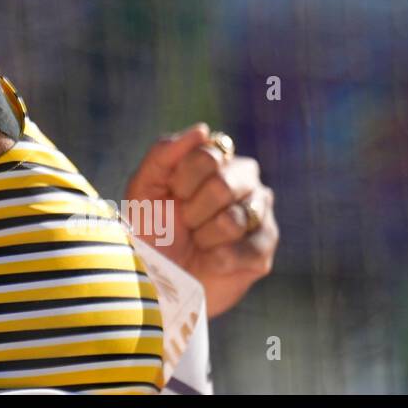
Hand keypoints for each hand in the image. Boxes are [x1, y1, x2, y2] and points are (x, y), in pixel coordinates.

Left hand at [123, 124, 278, 316]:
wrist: (157, 278)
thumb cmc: (151, 228)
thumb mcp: (143, 188)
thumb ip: (164, 152)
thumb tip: (202, 130)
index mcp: (216, 159)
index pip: (210, 155)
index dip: (183, 180)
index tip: (172, 195)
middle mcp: (244, 180)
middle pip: (224, 185)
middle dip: (193, 210)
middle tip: (185, 222)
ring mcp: (259, 214)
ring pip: (235, 219)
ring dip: (204, 236)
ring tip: (197, 241)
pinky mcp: (264, 250)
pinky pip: (248, 250)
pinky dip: (218, 259)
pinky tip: (210, 260)